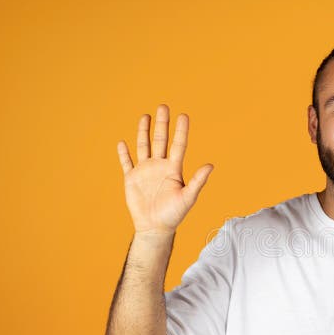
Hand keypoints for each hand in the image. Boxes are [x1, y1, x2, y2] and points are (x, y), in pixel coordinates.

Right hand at [116, 104, 213, 234]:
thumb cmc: (174, 214)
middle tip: (164, 106)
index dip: (181, 131)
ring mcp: (145, 171)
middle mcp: (160, 166)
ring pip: (144, 146)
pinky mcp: (132, 179)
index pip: (178, 145)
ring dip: (144, 131)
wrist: (155, 228)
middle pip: (161, 140)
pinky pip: (127, 162)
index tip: (183, 115)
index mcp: (174, 169)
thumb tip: (211, 165)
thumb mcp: (188, 197)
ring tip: (145, 116)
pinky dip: (124, 153)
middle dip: (162, 124)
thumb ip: (198, 181)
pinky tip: (122, 143)